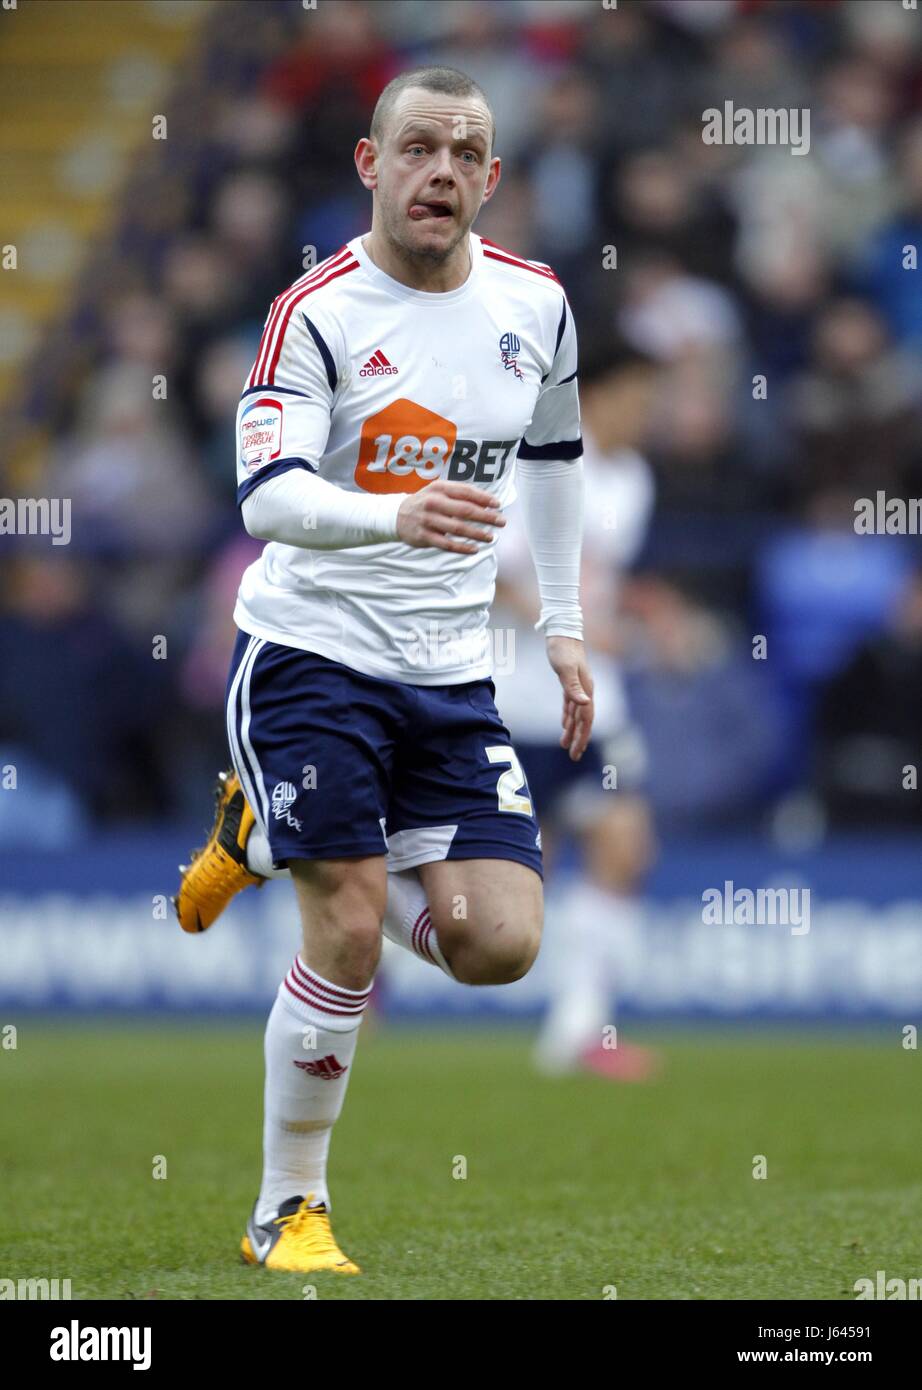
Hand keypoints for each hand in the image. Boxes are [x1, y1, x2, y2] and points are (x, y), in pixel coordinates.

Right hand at [397, 482, 503, 554]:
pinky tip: (474, 549)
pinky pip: (447, 544)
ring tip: (491, 537)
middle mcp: (433, 502)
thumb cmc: (426, 502)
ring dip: (477, 533)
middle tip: (501, 522)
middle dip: (486, 517)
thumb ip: (460, 494)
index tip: (498, 505)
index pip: (466, 492)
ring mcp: (428, 520)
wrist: (397, 515)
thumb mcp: (439, 491)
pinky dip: (462, 548)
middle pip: (465, 510)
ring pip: (458, 529)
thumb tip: (488, 502)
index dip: (484, 498)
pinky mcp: (424, 536)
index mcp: (439, 488)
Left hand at [546, 635, 593, 760]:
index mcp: (587, 689)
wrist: (562, 631)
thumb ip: (574, 687)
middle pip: (584, 720)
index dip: (582, 736)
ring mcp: (579, 686)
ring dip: (572, 729)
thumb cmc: (562, 649)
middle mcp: (586, 690)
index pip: (586, 719)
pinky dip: (568, 716)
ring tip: (565, 745)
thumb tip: (584, 703)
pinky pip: (570, 704)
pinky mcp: (570, 682)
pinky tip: (564, 724)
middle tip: (573, 756)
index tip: (576, 752)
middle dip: (579, 738)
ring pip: (577, 714)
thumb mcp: (565, 669)